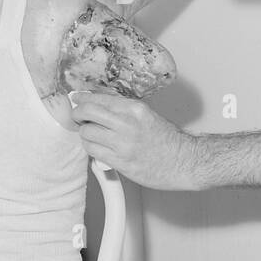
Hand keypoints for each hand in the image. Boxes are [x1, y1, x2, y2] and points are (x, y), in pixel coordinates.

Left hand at [69, 91, 202, 189]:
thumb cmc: (168, 140)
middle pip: (87, 112)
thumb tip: (97, 105)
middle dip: (77, 114)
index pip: (99, 98)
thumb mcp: (146, 115)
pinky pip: (93, 152)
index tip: (76, 99)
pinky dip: (91, 149)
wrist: (184, 161)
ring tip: (91, 136)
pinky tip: (97, 148)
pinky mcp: (121, 162)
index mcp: (135, 109)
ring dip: (84, 134)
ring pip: (87, 133)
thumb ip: (122, 110)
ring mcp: (123, 144)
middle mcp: (128, 124)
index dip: (82, 99)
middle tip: (77, 118)